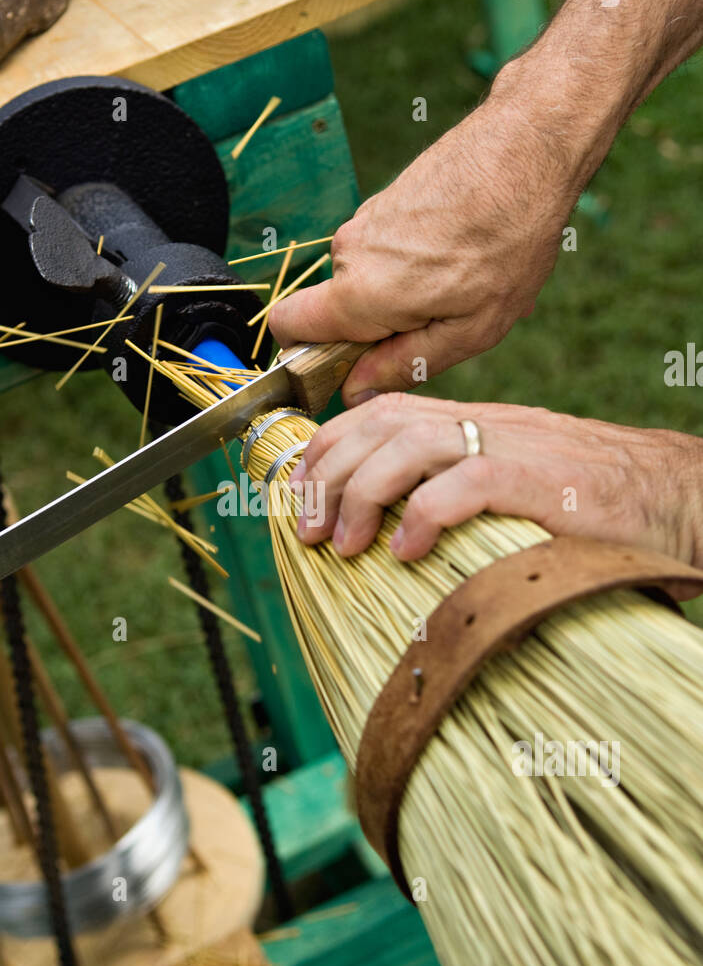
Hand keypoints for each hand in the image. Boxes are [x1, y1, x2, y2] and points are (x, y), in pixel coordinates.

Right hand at [270, 74, 585, 406]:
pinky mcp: (384, 200)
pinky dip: (416, 262)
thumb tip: (355, 390)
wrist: (527, 146)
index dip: (307, 354)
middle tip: (444, 320)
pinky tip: (464, 252)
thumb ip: (406, 365)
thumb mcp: (471, 329)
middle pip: (335, 309)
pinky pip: (386, 251)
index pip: (286, 328)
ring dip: (405, 293)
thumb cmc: (509, 240)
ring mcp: (364, 221)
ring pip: (366, 280)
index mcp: (360, 293)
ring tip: (465, 281)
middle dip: (377, 327)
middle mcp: (349, 253)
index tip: (352, 365)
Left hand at [289, 393, 702, 593]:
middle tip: (308, 530)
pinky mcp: (542, 482)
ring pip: (409, 445)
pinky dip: (422, 516)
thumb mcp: (519, 485)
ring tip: (344, 546)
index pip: (383, 411)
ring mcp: (514, 448)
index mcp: (478, 424)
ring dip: (362, 495)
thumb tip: (398, 533)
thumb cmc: (601, 504)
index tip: (300, 493)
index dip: (330, 446)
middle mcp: (488, 425)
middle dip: (329, 473)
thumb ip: (464, 493)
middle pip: (381, 422)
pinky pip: (464, 485)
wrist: (683, 496)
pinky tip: (404, 553)